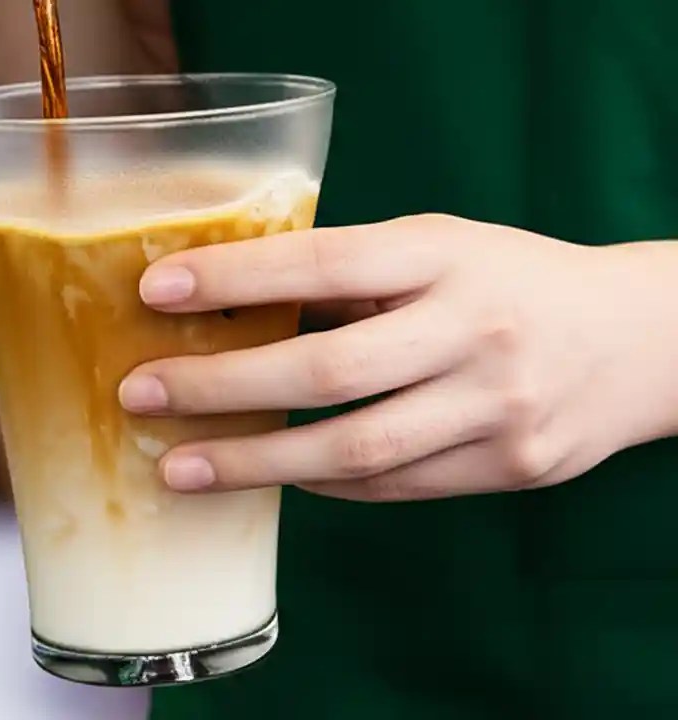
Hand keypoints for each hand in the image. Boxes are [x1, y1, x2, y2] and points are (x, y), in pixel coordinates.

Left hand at [119, 214, 677, 501]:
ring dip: (255, 463)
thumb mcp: (438, 249)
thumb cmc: (508, 283)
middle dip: (221, 387)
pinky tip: (270, 476)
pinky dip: (322, 483)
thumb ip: (351, 277)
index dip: (235, 277)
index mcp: (445, 255)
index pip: (324, 263)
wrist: (638, 339)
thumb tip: (227, 302)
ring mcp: (497, 405)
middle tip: (140, 393)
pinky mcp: (510, 466)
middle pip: (327, 370)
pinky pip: (392, 485)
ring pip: (355, 449)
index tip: (155, 291)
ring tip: (179, 469)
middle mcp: (472, 328)